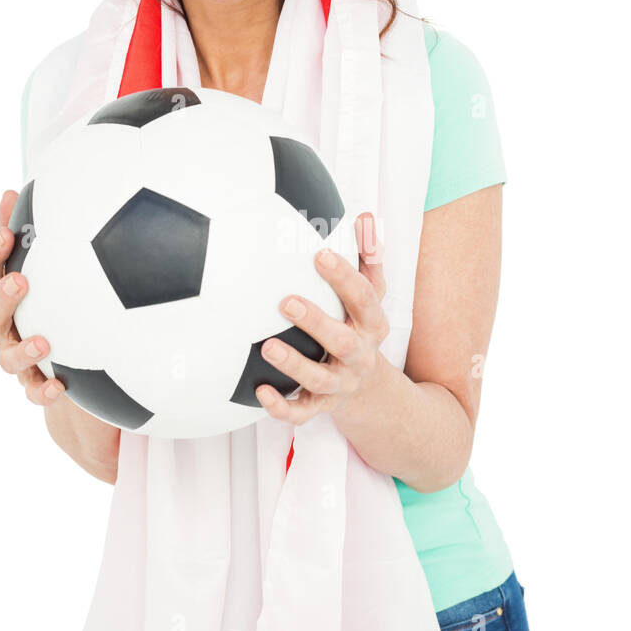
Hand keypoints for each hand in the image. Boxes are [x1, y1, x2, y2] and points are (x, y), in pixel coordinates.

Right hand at [0, 189, 66, 406]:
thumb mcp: (29, 264)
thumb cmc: (37, 298)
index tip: (5, 235)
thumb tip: (10, 190)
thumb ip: (18, 230)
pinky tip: (59, 386)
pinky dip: (43, 391)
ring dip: (22, 350)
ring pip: (7, 358)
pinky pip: (33, 392)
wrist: (57, 355)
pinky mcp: (32, 383)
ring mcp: (12, 356)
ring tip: (43, 342)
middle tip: (20, 281)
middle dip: (2, 298)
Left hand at [255, 212, 387, 425]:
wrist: (371, 391)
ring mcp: (340, 383)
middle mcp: (359, 355)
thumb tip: (364, 217)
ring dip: (294, 364)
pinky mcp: (321, 406)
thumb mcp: (372, 296)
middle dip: (317, 322)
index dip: (344, 277)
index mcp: (372, 324)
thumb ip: (368, 258)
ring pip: (319, 380)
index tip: (319, 254)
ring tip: (267, 346)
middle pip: (343, 341)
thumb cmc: (360, 328)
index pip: (364, 298)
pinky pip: (302, 412)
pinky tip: (259, 391)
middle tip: (286, 301)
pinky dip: (281, 407)